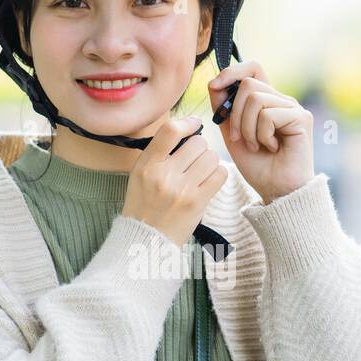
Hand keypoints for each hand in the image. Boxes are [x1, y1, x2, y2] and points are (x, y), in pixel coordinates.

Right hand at [122, 115, 228, 246]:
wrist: (146, 238)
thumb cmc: (145, 203)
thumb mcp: (141, 174)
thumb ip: (160, 152)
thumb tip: (187, 129)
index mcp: (147, 165)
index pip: (170, 130)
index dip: (187, 122)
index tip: (194, 124)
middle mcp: (163, 175)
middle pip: (198, 143)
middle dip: (200, 148)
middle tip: (194, 160)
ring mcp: (181, 190)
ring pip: (211, 157)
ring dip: (210, 162)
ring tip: (201, 172)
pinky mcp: (197, 202)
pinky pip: (220, 175)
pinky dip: (217, 175)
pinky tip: (208, 181)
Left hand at [208, 60, 314, 204]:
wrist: (276, 191)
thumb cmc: (258, 166)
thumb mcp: (232, 134)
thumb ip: (224, 110)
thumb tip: (214, 83)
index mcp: (267, 101)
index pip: (252, 68)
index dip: (232, 71)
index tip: (214, 86)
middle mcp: (282, 100)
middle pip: (248, 84)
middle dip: (235, 113)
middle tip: (238, 138)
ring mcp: (293, 107)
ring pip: (255, 99)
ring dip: (247, 128)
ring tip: (256, 146)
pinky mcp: (301, 118)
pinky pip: (268, 115)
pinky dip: (262, 135)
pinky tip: (272, 148)